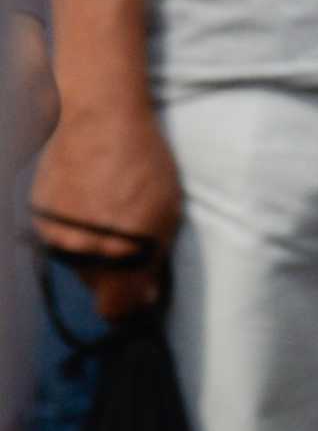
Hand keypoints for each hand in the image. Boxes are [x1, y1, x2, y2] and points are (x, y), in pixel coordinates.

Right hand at [32, 99, 179, 319]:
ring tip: (108, 209)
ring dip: (93, 247)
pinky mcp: (39, 219)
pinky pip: (59, 238)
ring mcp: (57, 235)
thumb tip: (146, 297)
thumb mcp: (166, 212)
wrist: (98, 121)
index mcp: (119, 253)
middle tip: (129, 234)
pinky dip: (73, 228)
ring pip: (77, 260)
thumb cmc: (144, 162)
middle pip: (98, 282)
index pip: (114, 309)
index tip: (138, 295)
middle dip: (115, 268)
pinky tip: (87, 200)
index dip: (127, 306)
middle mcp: (83, 251)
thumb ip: (154, 260)